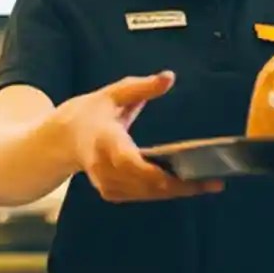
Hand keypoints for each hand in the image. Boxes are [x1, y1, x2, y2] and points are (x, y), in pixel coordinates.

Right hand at [55, 71, 222, 202]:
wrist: (61, 140)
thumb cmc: (88, 113)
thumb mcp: (112, 94)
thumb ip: (142, 87)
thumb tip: (169, 76)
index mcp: (105, 142)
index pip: (131, 163)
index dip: (159, 173)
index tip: (188, 173)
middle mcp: (105, 168)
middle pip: (146, 185)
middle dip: (180, 186)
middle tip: (213, 181)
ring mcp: (107, 185)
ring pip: (147, 194)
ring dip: (177, 191)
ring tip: (208, 183)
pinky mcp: (112, 193)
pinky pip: (143, 195)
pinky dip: (164, 191)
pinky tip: (187, 184)